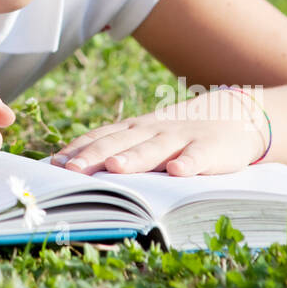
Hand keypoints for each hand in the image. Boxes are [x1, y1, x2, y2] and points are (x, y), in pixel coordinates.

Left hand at [49, 89, 268, 177]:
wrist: (233, 115)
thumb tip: (72, 165)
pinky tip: (178, 172)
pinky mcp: (210, 149)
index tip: (53, 164)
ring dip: (133, 158)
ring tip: (114, 168)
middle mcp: (153, 130)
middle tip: (71, 171)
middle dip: (94, 157)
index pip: (101, 137)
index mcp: (135, 129)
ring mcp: (181, 138)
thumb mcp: (147, 135)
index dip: (77, 150)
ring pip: (154, 149)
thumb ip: (118, 147)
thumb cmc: (179, 133)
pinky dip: (189, 163)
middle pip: (120, 143)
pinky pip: (198, 157)